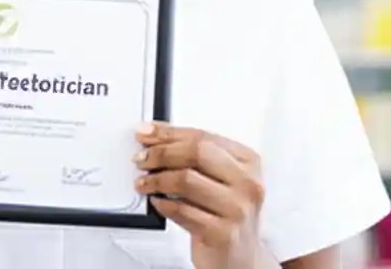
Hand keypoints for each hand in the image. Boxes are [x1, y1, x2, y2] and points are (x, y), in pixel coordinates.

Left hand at [134, 123, 272, 268]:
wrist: (241, 258)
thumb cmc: (225, 213)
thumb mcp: (218, 179)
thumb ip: (190, 154)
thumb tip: (152, 135)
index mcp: (248, 162)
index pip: (203, 136)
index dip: (168, 133)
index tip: (145, 134)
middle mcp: (248, 184)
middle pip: (197, 152)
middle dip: (161, 153)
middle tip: (141, 159)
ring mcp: (237, 209)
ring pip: (187, 180)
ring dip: (157, 179)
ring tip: (144, 183)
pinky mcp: (223, 234)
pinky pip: (183, 211)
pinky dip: (163, 204)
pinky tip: (157, 203)